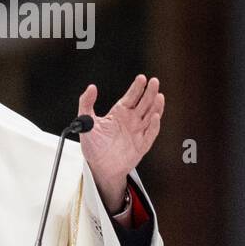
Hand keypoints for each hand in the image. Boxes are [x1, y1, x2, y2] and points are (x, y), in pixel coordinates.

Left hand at [77, 75, 164, 210]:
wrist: (99, 167)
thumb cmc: (94, 146)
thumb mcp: (85, 121)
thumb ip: (86, 103)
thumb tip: (91, 87)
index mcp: (120, 113)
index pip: (131, 97)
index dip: (137, 88)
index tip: (142, 78)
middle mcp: (131, 121)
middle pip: (144, 103)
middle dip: (149, 92)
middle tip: (154, 81)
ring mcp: (138, 132)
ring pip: (150, 116)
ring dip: (155, 106)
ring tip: (159, 96)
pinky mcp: (141, 145)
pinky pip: (150, 134)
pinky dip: (153, 126)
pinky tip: (155, 117)